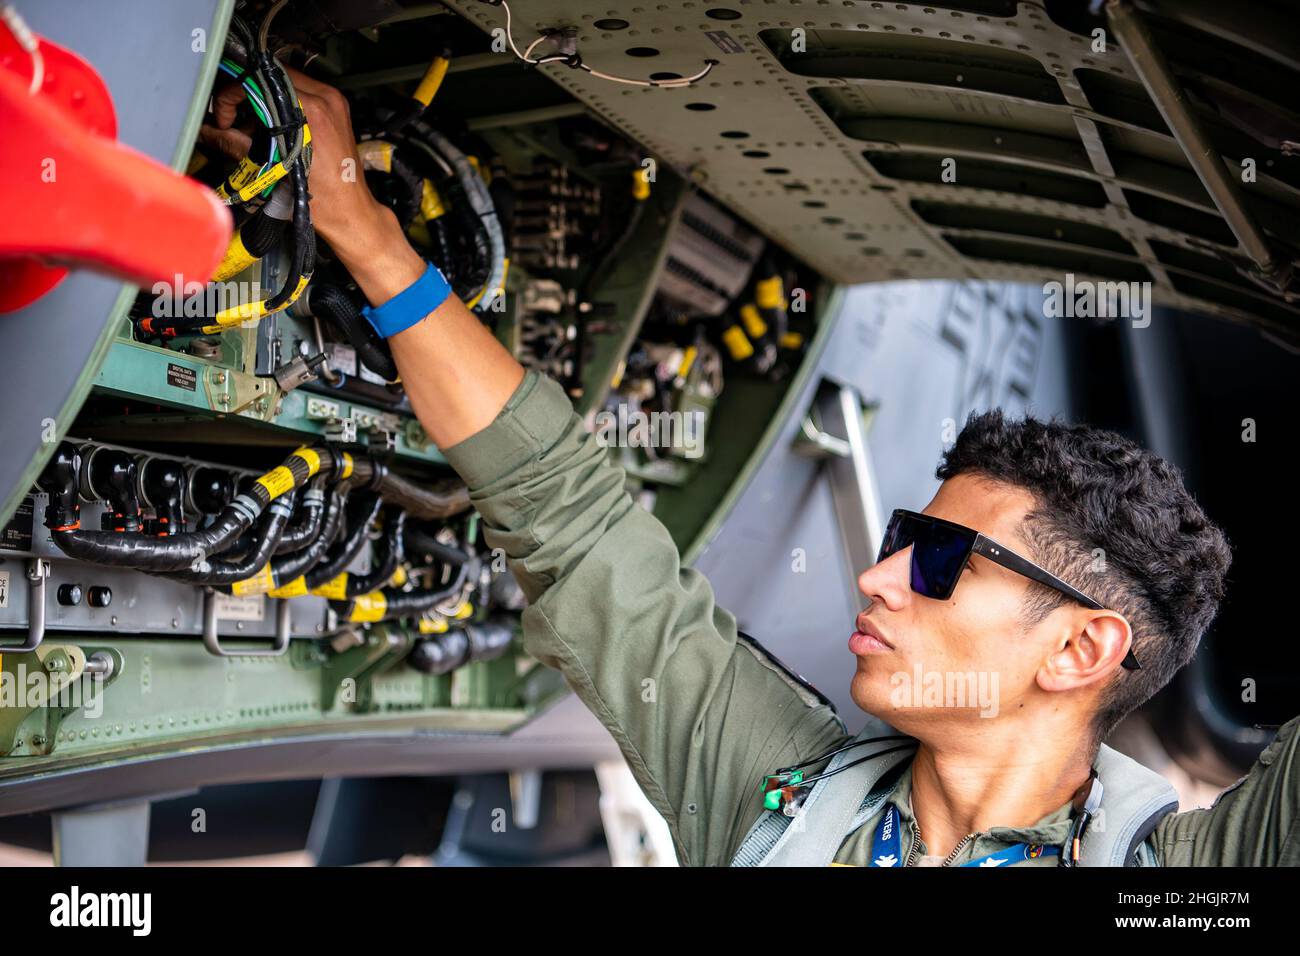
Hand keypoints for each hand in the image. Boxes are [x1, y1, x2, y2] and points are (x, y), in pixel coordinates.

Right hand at [199, 65, 424, 304]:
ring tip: (253, 125)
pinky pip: (301, 93)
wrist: (351, 212)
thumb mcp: (272, 170)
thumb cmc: (323, 200)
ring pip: (286, 81)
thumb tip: (209, 131)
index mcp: (311, 110)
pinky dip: (282, 103)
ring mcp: (334, 102)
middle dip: (247, 93)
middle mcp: (326, 99)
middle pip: (272, 74)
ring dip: (264, 97)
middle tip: (234, 117)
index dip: (233, 94)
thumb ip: (235, 144)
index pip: (259, 79)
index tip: (225, 115)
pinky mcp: (336, 109)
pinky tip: (273, 127)